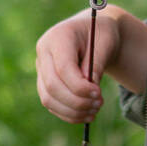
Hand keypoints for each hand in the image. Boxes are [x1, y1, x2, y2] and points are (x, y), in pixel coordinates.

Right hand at [36, 9, 120, 124]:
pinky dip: (68, 114)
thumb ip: (96, 65)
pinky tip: (86, 115)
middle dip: (77, 101)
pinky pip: (51, 104)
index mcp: (58, 36)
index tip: (98, 94)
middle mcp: (44, 52)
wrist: (93, 31)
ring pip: (48, 98)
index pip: (63, 68)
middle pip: (52, 85)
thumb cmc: (101, 34)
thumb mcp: (105, 43)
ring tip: (95, 111)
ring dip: (73, 111)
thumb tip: (89, 91)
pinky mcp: (43, 81)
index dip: (80, 86)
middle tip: (98, 105)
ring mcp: (41, 67)